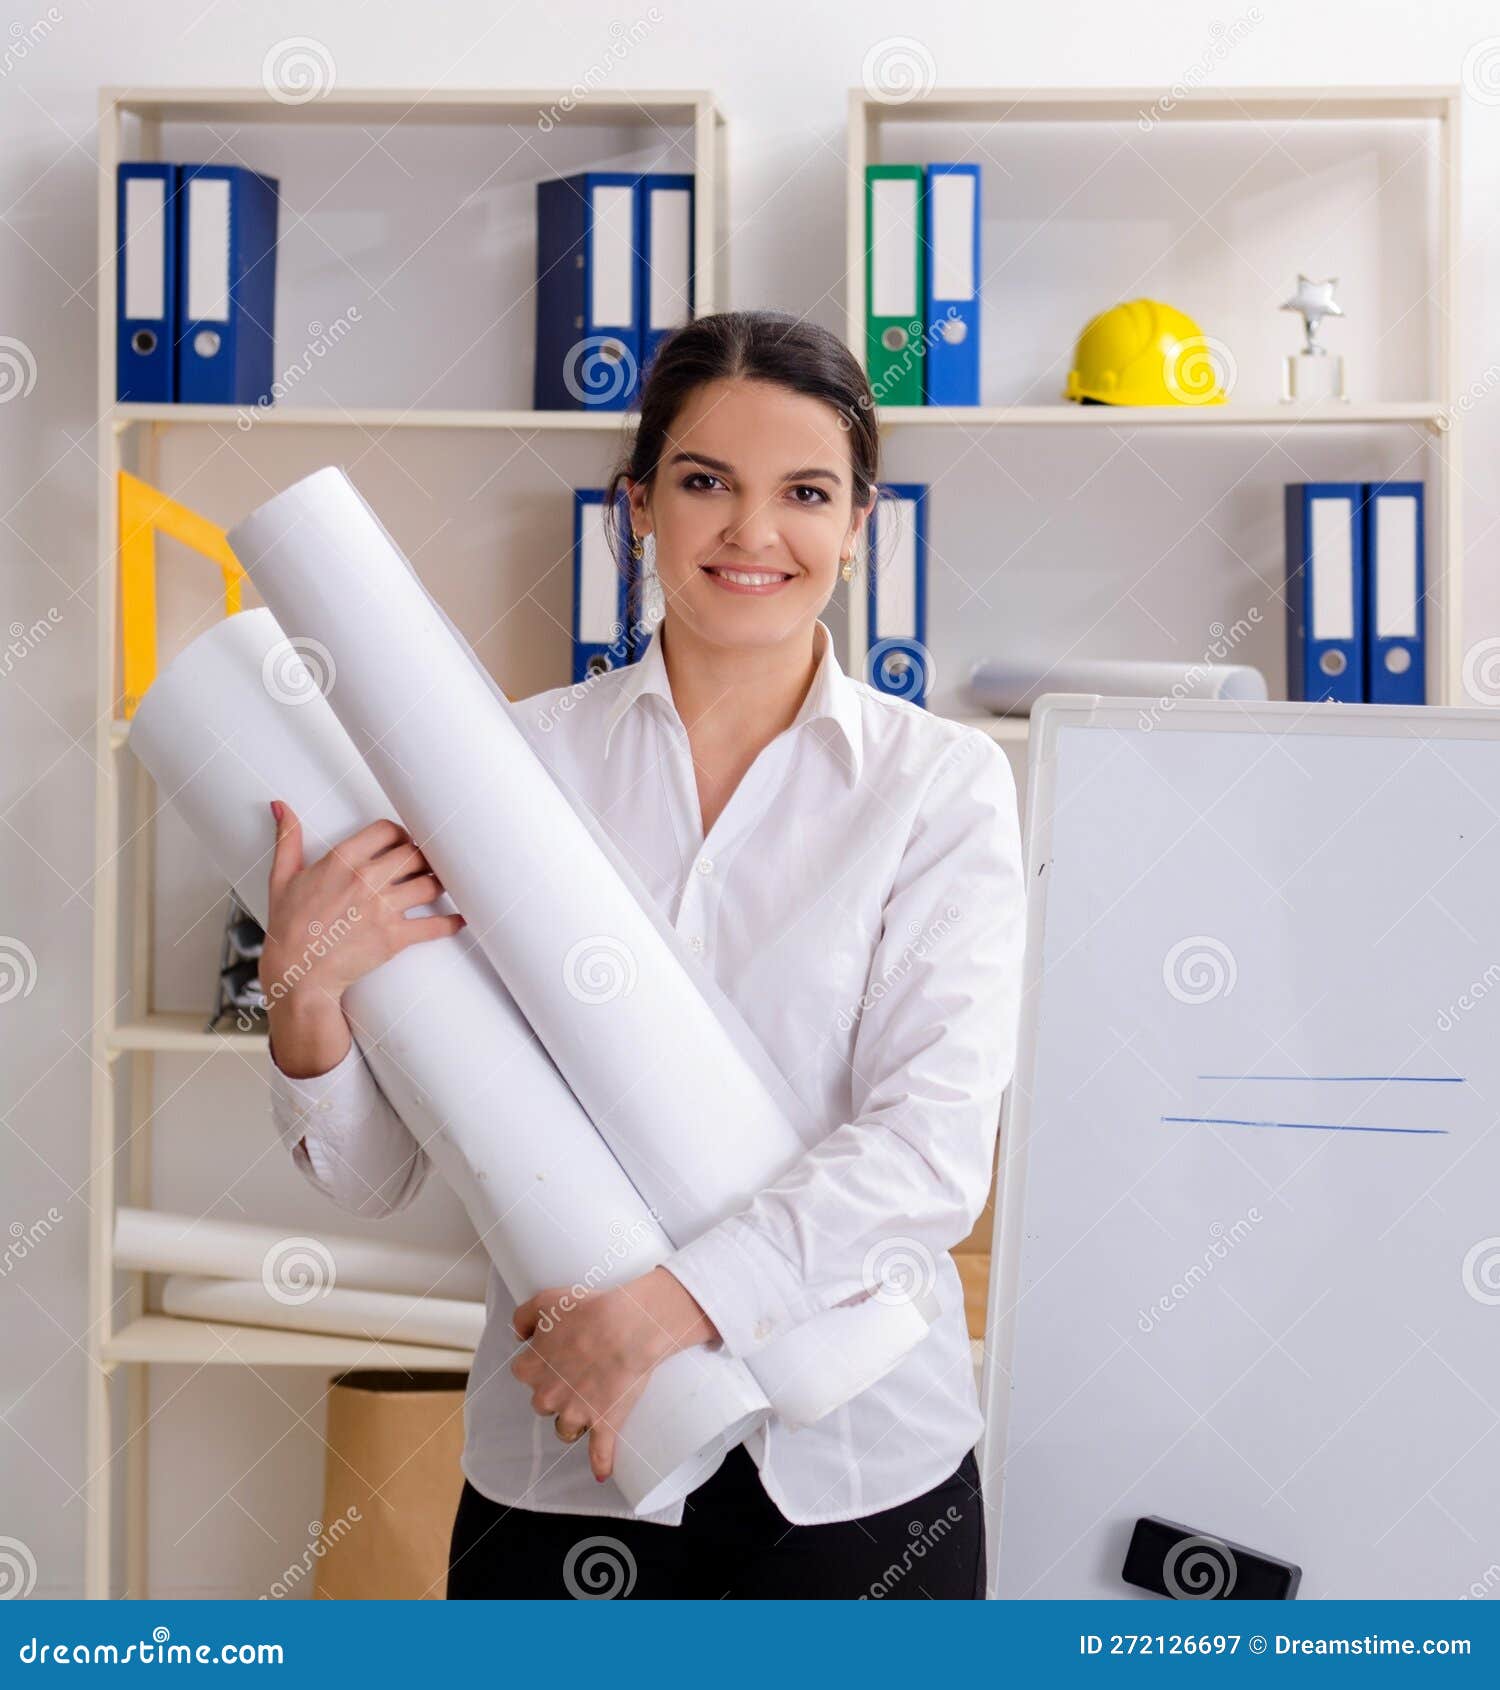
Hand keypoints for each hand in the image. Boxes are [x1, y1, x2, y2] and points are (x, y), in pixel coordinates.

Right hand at [262, 801, 465, 1018]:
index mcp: (342, 860)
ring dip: (439, 883)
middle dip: (423, 858)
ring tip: (442, 884)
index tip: (404, 844)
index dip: (401, 835)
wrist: (296, 974)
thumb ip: (287, 839)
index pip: (388, 831)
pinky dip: (451, 922)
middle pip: (414, 855)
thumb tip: (281, 806)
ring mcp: (382, 909)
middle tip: (427, 864)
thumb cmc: (288, 928)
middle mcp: (366, 879)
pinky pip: (434, 925)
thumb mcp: (281, 878)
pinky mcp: (394, 938)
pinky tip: (461, 918)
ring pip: (429, 884)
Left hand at [510, 1267, 719, 1484]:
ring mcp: (576, 1414)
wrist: (626, 1327)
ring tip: (592, 1402)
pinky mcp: (604, 1424)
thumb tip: (518, 1335)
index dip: (539, 1364)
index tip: (555, 1355)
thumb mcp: (545, 1300)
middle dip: (557, 1392)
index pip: (523, 1374)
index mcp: (532, 1368)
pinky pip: (600, 1452)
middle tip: (578, 1371)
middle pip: (544, 1403)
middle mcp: (548, 1396)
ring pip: (566, 1428)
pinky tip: (601, 1472)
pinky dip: (601, 1462)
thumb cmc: (588, 1310)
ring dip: (575, 1419)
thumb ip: (522, 1317)